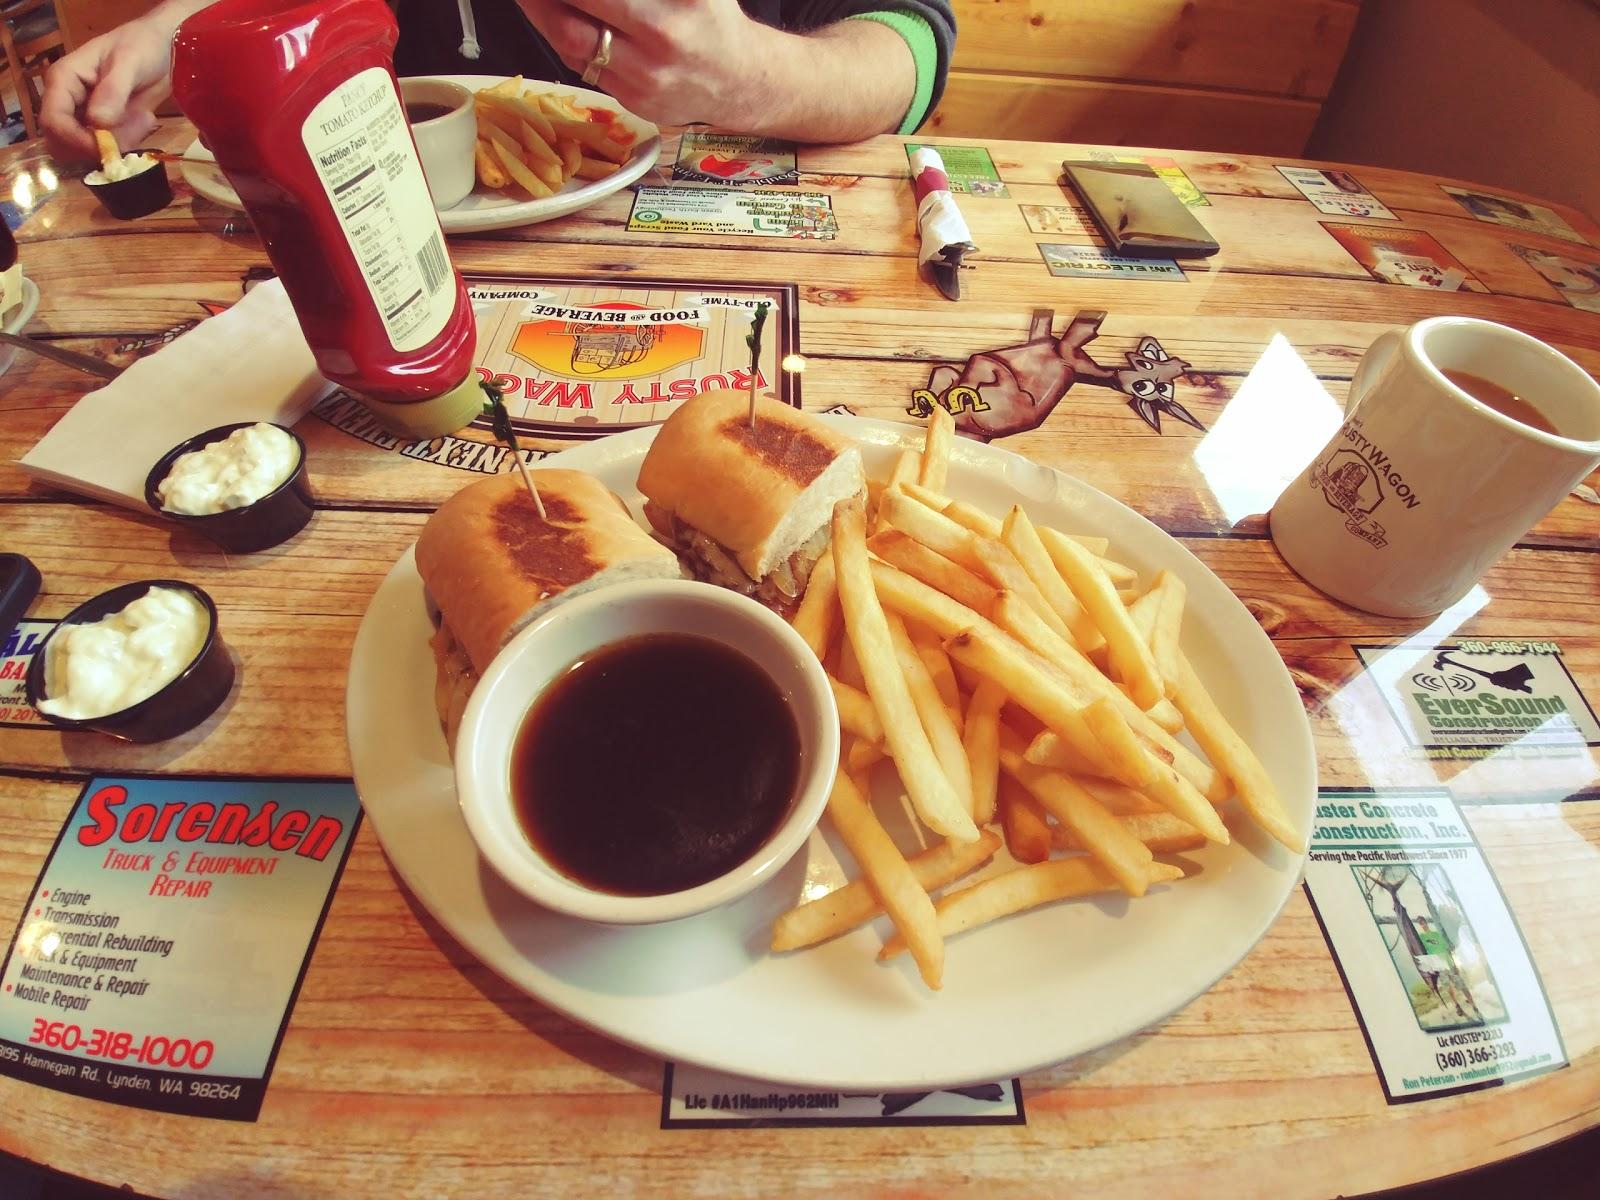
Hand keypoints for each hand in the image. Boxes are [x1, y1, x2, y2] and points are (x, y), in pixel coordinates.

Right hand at [41, 19, 177, 160]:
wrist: (162, 49)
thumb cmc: (141, 46)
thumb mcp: (129, 62)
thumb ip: (113, 90)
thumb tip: (97, 121)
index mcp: (63, 80)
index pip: (53, 121)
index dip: (75, 141)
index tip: (106, 149)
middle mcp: (68, 101)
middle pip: (61, 143)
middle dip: (94, 149)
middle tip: (131, 134)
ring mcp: (84, 116)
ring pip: (85, 151)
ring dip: (117, 145)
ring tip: (142, 119)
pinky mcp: (103, 128)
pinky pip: (109, 149)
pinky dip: (128, 143)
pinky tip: (144, 121)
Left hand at [513, 0, 770, 128]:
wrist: (738, 80)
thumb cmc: (706, 17)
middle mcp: (663, 33)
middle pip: (578, 6)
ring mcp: (647, 73)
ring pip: (569, 38)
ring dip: (539, 10)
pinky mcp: (635, 100)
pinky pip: (582, 64)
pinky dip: (562, 36)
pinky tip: (557, 18)